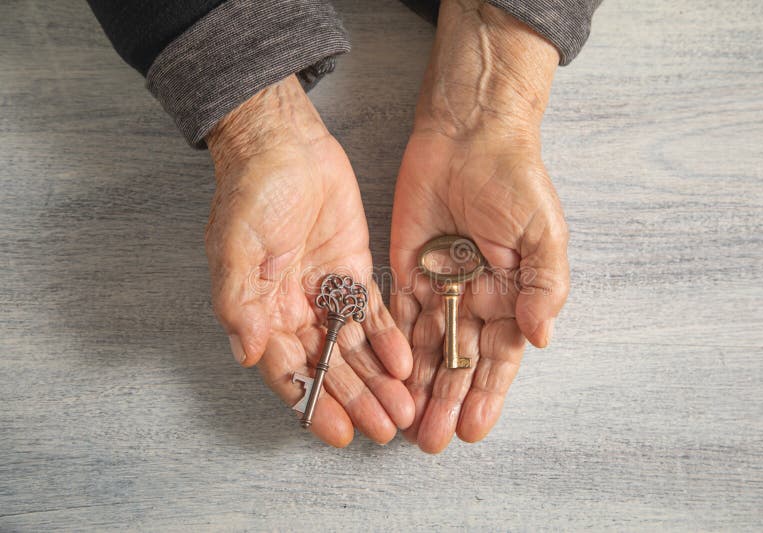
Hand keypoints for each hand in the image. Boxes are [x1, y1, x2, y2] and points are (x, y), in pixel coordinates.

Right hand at [205, 76, 413, 446]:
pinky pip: (375, 311)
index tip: (337, 433)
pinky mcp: (355, 270)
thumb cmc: (250, 194)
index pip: (289, 370)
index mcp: (261, 311)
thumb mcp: (234, 247)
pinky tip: (407, 362)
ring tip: (404, 407)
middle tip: (385, 428)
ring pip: (355, 346)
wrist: (283, 146)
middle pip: (329, 366)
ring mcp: (327, 291)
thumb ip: (240, 302)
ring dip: (378, 378)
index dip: (312, 403)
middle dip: (356, 399)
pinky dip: (389, 337)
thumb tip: (248, 354)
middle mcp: (295, 310)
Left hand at [390, 0, 569, 452]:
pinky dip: (390, 348)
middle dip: (445, 401)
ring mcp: (437, 289)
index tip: (473, 429)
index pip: (498, 358)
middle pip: (457, 362)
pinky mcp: (404, 271)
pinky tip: (383, 377)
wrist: (469, 137)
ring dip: (415, 386)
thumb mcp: (543, 233)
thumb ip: (545, 285)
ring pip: (423, 348)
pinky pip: (395, 316)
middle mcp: (474, 301)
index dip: (486, 395)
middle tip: (430, 440)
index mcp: (512, 298)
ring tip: (405, 423)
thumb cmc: (516, 182)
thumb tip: (542, 337)